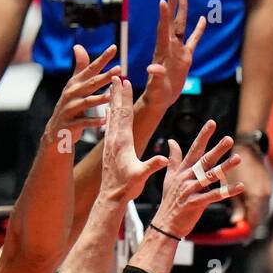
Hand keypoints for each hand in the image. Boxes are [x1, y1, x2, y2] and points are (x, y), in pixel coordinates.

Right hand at [43, 44, 120, 143]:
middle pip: (91, 83)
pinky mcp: (71, 123)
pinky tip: (105, 120)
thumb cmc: (70, 106)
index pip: (90, 68)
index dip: (102, 58)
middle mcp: (72, 93)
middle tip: (119, 69)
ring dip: (101, 98)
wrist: (56, 131)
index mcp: (75, 83)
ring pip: (88, 102)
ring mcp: (70, 108)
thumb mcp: (74, 86)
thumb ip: (80, 68)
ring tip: (113, 95)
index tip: (114, 47)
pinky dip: (95, 121)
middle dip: (105, 76)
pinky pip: (84, 122)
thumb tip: (78, 46)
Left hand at [102, 78, 168, 202]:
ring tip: (111, 86)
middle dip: (117, 92)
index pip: (124, 114)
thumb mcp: (141, 176)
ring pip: (111, 115)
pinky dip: (109, 114)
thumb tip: (164, 159)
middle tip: (116, 74)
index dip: (126, 97)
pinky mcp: (108, 148)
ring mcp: (110, 143)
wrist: (110, 197)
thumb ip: (152, 166)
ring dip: (112, 99)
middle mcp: (114, 138)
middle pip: (116, 109)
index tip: (125, 81)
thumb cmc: (126, 188)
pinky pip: (109, 126)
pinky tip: (108, 109)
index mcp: (123, 141)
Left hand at [141, 0, 206, 113]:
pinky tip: (202, 19)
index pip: (163, 30)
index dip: (164, 16)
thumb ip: (156, 76)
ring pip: (182, 25)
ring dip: (182, 10)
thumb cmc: (156, 93)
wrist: (160, 98)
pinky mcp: (186, 57)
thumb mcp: (156, 86)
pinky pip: (193, 40)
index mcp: (162, 51)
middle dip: (173, 4)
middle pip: (172, 21)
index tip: (163, 1)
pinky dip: (198, 30)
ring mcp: (178, 50)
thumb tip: (152, 68)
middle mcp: (170, 47)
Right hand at [151, 118, 243, 236]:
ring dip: (225, 167)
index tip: (212, 123)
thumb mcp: (169, 177)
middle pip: (204, 160)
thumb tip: (171, 140)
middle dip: (217, 149)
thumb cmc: (170, 200)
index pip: (194, 149)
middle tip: (230, 139)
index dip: (203, 136)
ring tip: (238, 158)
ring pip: (210, 176)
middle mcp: (187, 177)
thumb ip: (173, 159)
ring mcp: (191, 190)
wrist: (165, 223)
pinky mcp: (195, 203)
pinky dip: (227, 191)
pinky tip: (240, 187)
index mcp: (182, 170)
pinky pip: (214, 196)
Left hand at [227, 144, 270, 229]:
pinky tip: (246, 210)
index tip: (240, 239)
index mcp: (257, 198)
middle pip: (259, 220)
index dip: (247, 232)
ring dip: (252, 219)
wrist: (248, 149)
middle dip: (249, 227)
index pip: (254, 223)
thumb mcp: (231, 187)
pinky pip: (263, 205)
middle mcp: (265, 197)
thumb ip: (236, 207)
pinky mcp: (267, 189)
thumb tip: (237, 222)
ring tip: (241, 223)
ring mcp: (268, 193)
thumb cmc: (235, 167)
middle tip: (238, 233)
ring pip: (262, 213)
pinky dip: (255, 210)